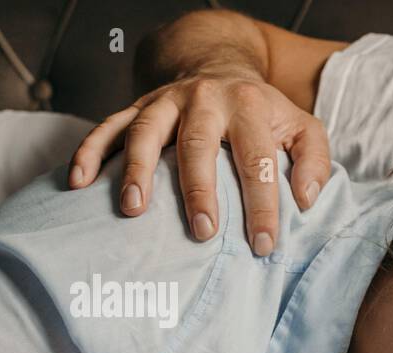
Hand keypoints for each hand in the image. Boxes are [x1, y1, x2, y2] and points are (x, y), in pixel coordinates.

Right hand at [69, 71, 331, 255]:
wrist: (221, 68)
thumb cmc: (266, 115)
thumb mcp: (303, 129)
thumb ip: (314, 161)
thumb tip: (306, 200)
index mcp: (249, 107)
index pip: (257, 161)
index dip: (262, 205)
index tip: (262, 244)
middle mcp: (205, 100)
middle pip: (199, 146)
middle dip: (199, 191)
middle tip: (203, 232)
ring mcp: (165, 101)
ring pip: (146, 133)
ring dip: (138, 172)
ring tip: (134, 210)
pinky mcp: (136, 106)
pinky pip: (106, 126)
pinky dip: (90, 151)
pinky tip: (78, 181)